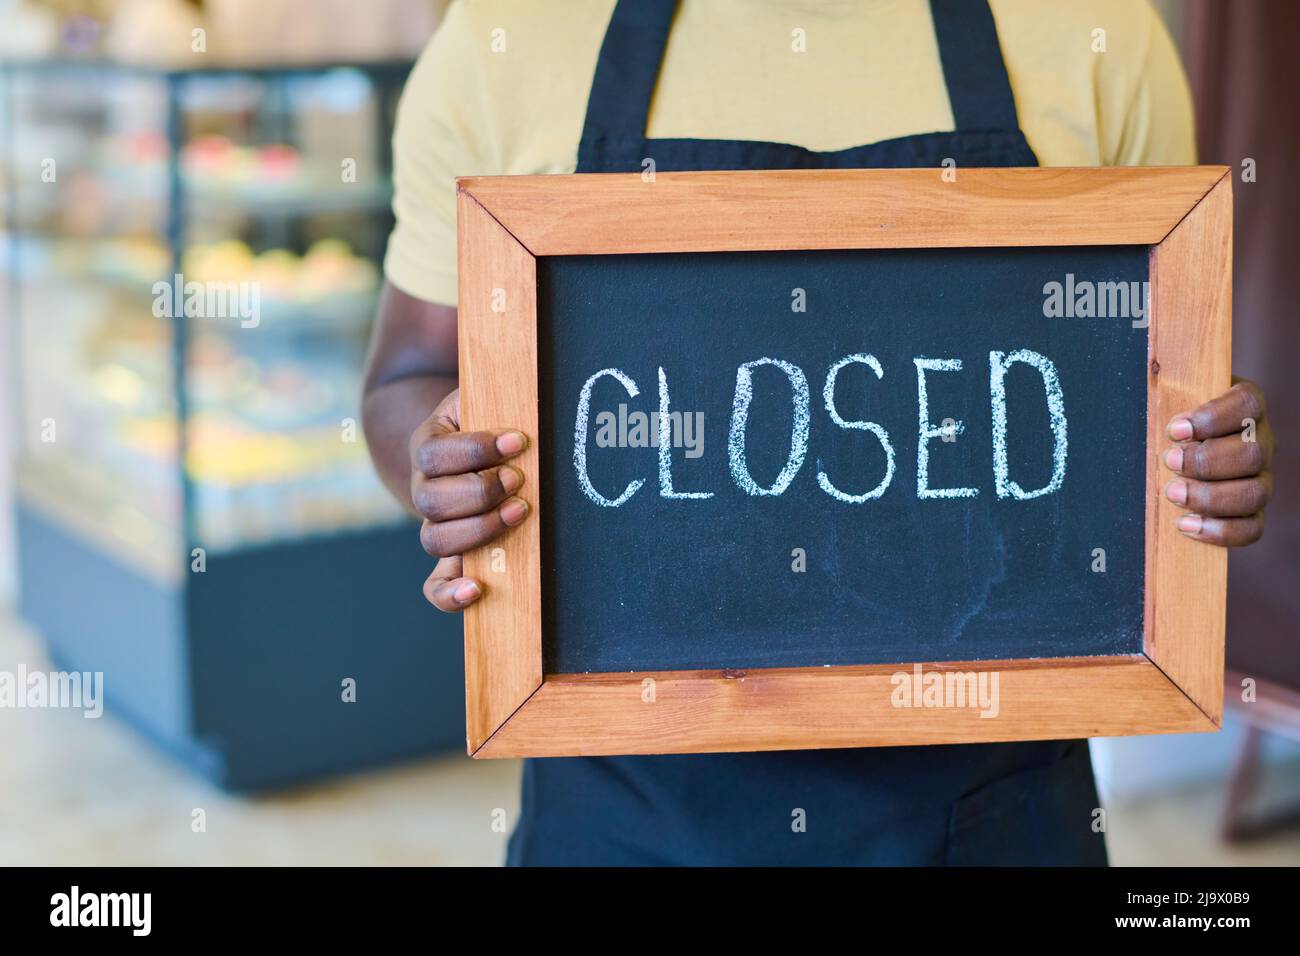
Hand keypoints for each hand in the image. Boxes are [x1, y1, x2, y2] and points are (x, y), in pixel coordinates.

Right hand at [409, 388, 529, 609]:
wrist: (468, 445)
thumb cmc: (488, 422)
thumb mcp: (486, 400)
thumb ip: (497, 399)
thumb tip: (525, 409)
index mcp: (428, 446)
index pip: (434, 454)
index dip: (474, 450)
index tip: (517, 441)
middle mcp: (424, 489)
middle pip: (431, 501)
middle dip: (480, 492)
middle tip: (518, 479)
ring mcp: (436, 524)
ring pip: (436, 539)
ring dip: (479, 530)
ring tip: (520, 511)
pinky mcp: (450, 555)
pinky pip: (435, 584)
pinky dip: (449, 592)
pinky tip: (476, 589)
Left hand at [1161, 379, 1272, 546]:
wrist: (1176, 448)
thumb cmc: (1173, 420)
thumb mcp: (1170, 396)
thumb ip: (1167, 385)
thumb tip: (1152, 375)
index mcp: (1245, 407)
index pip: (1246, 405)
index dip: (1212, 418)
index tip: (1175, 430)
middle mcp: (1261, 441)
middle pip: (1253, 453)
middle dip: (1206, 462)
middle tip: (1169, 462)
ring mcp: (1260, 478)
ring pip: (1254, 493)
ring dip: (1209, 497)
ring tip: (1172, 493)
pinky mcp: (1251, 510)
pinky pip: (1251, 528)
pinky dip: (1219, 531)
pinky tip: (1186, 524)